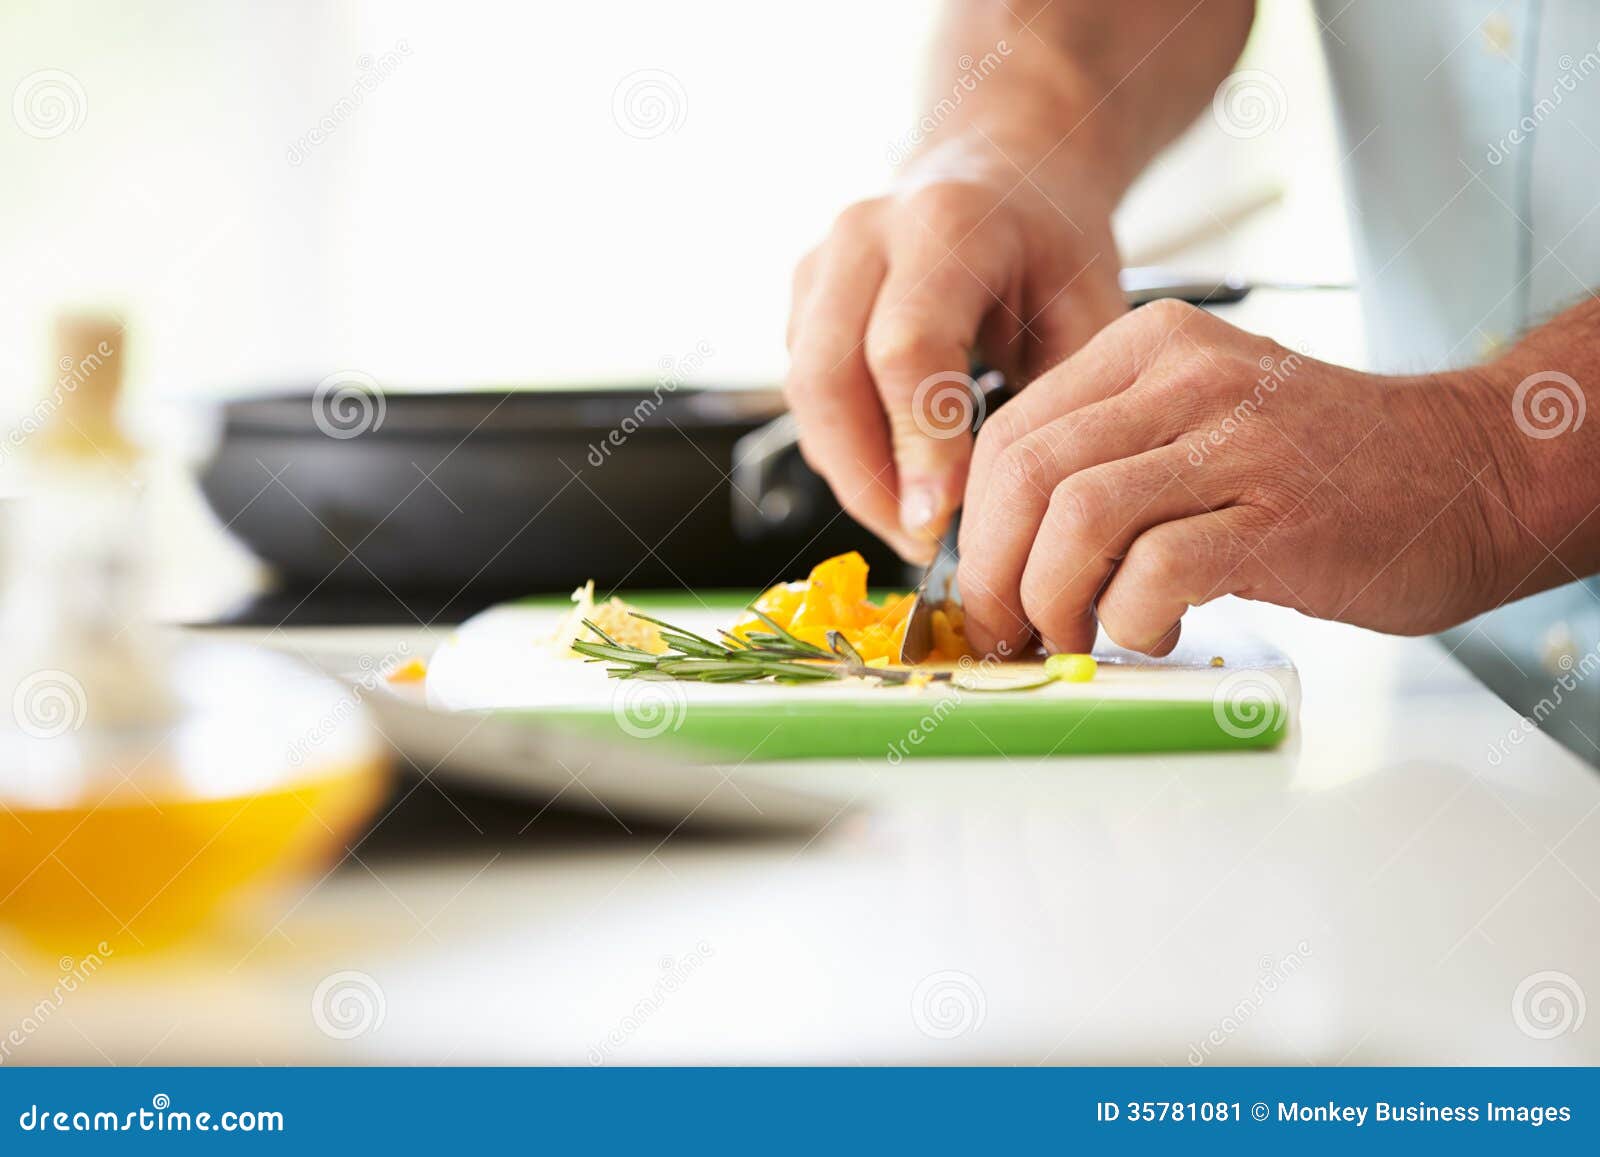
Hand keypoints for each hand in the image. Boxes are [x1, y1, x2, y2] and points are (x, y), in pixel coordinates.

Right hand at [782, 139, 1125, 561]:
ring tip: (912, 528)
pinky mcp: (802, 295)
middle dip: (869, 479)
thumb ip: (1058, 399)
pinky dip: (842, 449)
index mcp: (948, 223)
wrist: (1006, 168)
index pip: (907, 348)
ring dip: (851, 475)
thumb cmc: (1055, 245)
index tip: (942, 525)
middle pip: (828, 377)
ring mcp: (822, 261)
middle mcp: (866, 233)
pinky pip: (805, 390)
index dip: (918, 446)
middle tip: (922, 546)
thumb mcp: (1092, 308)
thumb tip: (1019, 513)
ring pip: (804, 392)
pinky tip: (894, 483)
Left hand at [956, 300, 1523, 656]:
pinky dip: (1133, 620)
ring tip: (1081, 635)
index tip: (982, 591)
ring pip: (1077, 521)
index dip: (977, 529)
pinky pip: (1156, 572)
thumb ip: (1109, 458)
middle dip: (995, 575)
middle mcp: (1186, 376)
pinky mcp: (1279, 516)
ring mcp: (1236, 441)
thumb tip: (1008, 548)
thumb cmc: (1324, 467)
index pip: (1009, 432)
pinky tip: (1157, 632)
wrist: (1472, 472)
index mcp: (1150, 347)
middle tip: (1011, 632)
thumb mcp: (1200, 421)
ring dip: (1055, 602)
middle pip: (1025, 475)